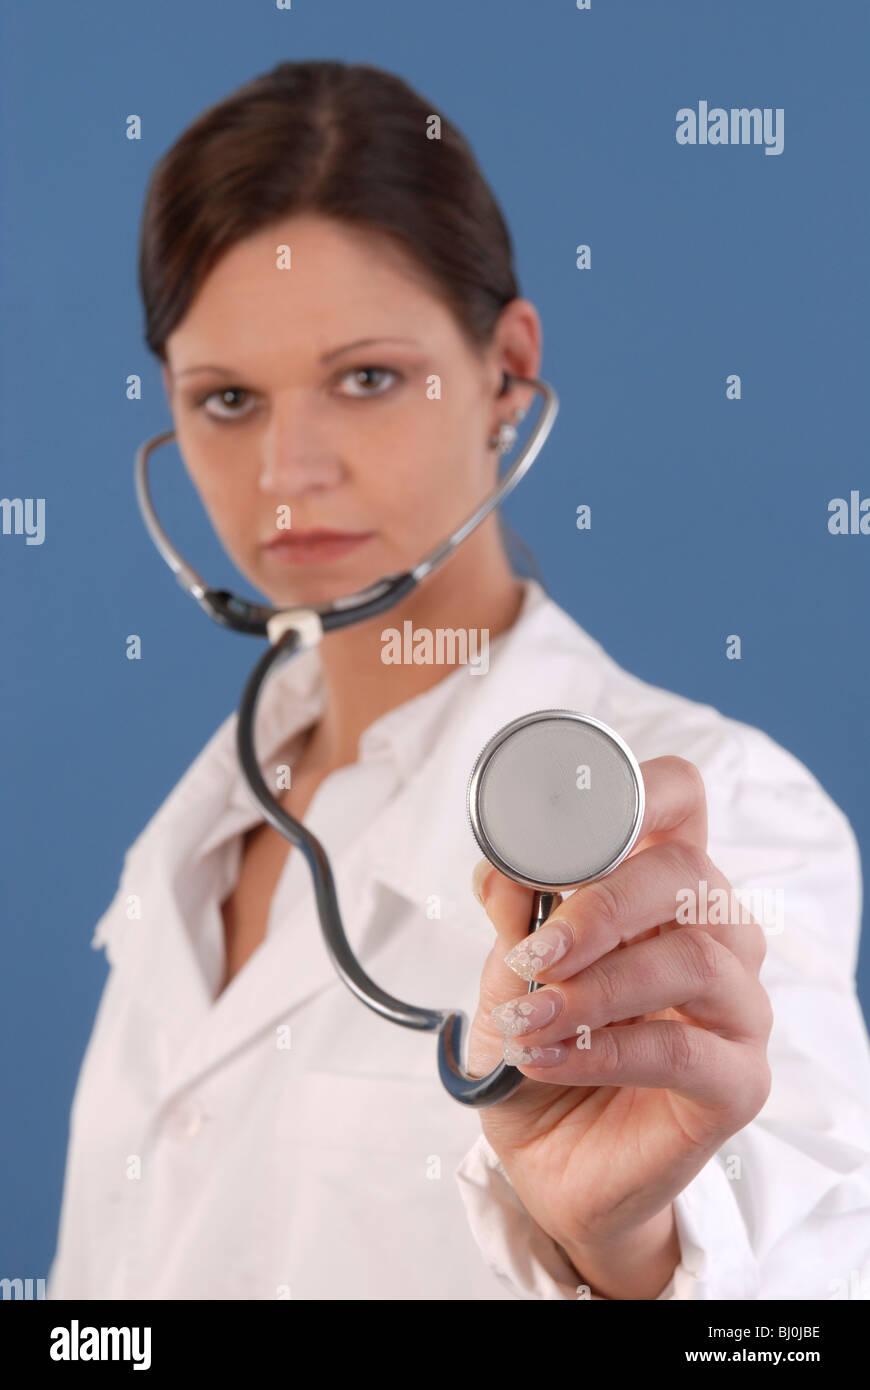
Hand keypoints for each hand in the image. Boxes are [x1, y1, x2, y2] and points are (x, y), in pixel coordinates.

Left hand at [466, 756, 772, 1299]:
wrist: (545, 1162)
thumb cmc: (537, 1048)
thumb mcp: (508, 973)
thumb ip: (514, 916)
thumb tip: (499, 864)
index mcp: (660, 887)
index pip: (678, 799)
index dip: (634, 793)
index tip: (557, 832)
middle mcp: (714, 933)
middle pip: (687, 873)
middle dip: (601, 906)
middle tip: (534, 954)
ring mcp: (736, 1007)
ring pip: (694, 960)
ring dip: (595, 987)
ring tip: (527, 1020)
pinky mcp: (738, 1082)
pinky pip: (682, 1052)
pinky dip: (603, 1051)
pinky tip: (547, 1060)